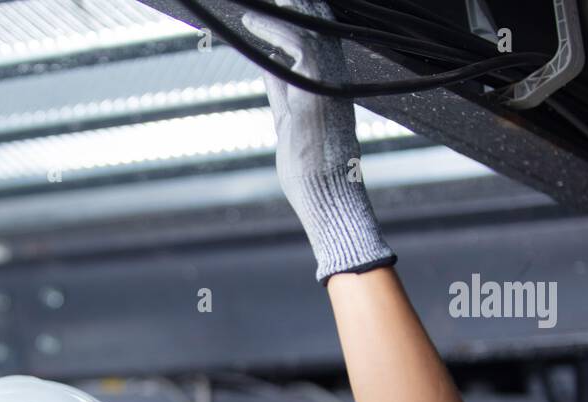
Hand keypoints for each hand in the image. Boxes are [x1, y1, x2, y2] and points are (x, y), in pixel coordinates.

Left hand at [241, 0, 395, 284]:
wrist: (328, 196)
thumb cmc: (310, 170)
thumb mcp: (289, 117)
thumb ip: (281, 88)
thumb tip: (268, 63)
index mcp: (332, 83)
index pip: (315, 39)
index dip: (296, 21)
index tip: (276, 7)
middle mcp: (335, 77)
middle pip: (318, 26)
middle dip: (298, 7)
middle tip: (270, 0)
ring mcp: (329, 81)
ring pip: (309, 27)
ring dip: (283, 11)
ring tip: (256, 6)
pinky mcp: (316, 89)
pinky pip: (296, 45)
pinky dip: (273, 29)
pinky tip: (252, 22)